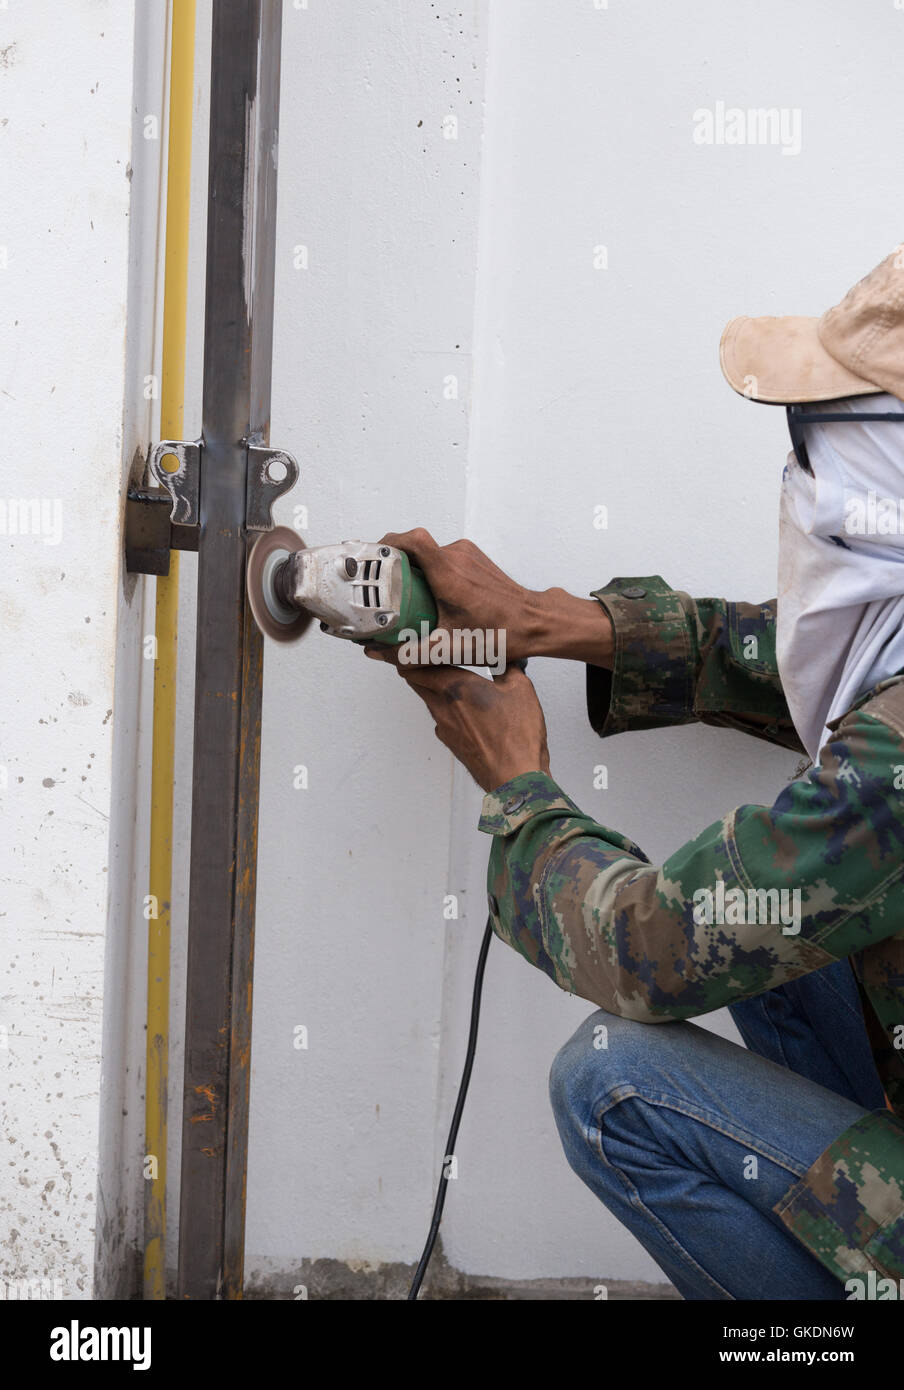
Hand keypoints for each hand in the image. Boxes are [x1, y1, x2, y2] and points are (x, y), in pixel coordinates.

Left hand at [372, 656, 550, 790]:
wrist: (514, 777)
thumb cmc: (517, 736)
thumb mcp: (520, 688)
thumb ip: (507, 668)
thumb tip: (505, 659)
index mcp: (455, 686)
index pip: (417, 663)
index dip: (403, 652)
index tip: (393, 645)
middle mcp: (442, 706)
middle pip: (416, 680)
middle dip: (414, 666)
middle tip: (417, 654)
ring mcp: (444, 727)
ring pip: (428, 699)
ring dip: (430, 686)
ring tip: (446, 677)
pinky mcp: (450, 742)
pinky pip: (441, 718)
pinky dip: (445, 707)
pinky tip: (463, 708)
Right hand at [378, 528, 612, 665]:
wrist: (536, 623)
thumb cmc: (500, 633)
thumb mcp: (449, 648)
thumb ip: (410, 652)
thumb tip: (378, 653)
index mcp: (449, 572)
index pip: (412, 540)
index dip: (388, 544)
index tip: (375, 559)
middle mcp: (458, 556)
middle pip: (416, 547)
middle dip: (396, 565)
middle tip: (385, 589)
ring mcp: (469, 555)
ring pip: (430, 553)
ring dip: (415, 570)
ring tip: (406, 596)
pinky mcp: (476, 559)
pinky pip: (444, 557)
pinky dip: (432, 571)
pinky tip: (430, 596)